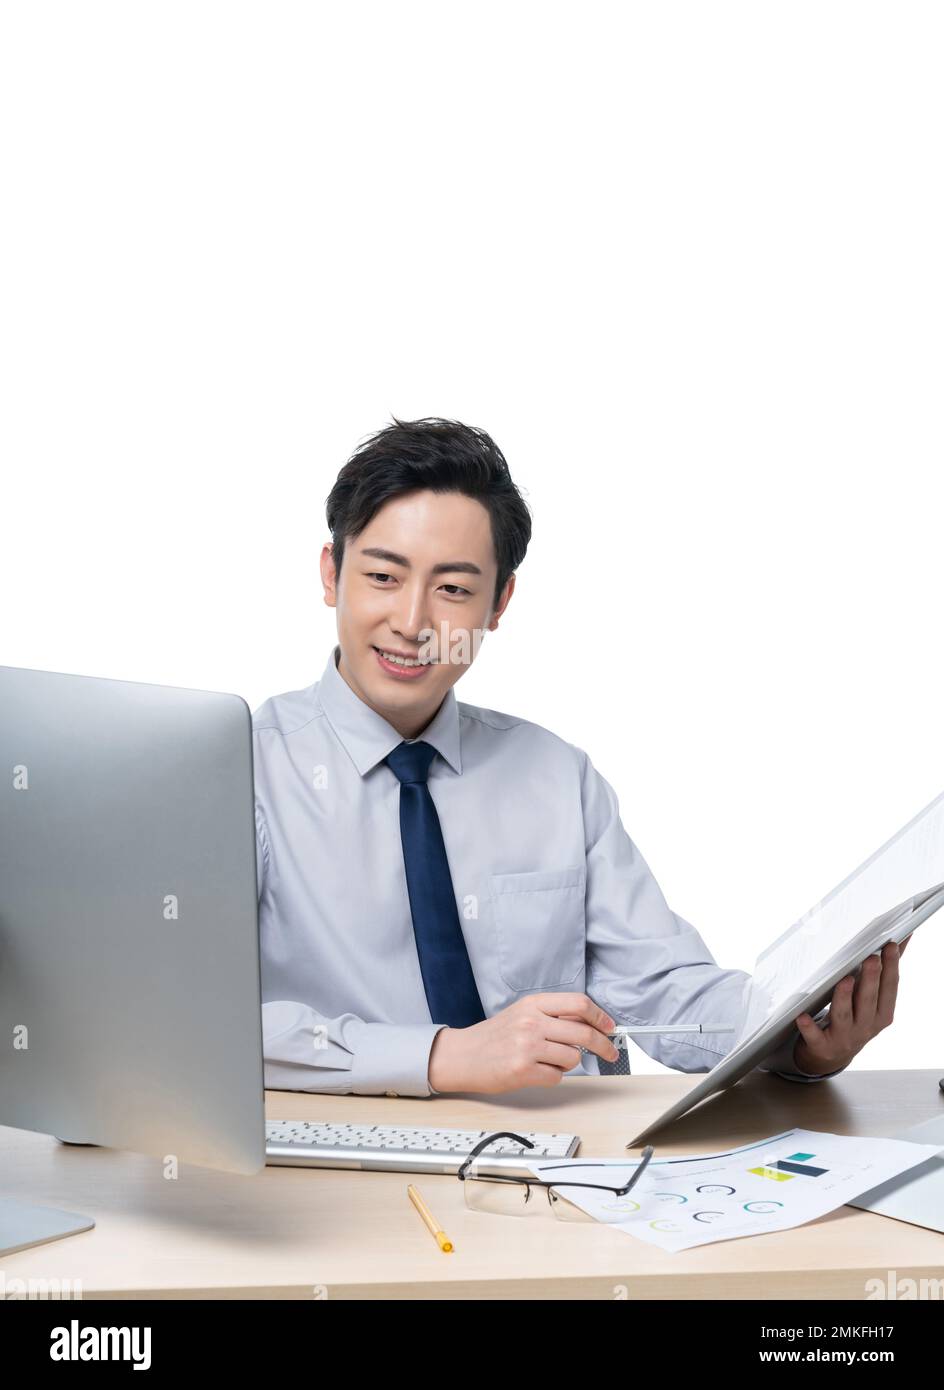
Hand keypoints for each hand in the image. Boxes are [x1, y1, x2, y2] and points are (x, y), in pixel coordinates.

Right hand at [427, 992, 619, 1093]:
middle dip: (604, 1046)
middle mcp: (532, 1022)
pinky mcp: (523, 1071)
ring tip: (548, 1059)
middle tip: (610, 1053)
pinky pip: (557, 1076)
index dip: (601, 1017)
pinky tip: (536, 1070)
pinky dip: (552, 1076)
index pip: (579, 1004)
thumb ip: (552, 1015)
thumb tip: (589, 1023)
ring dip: (568, 1062)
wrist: (463, 1055)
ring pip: (573, 1057)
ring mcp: (527, 1047)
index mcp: (533, 1004)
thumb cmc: (495, 1036)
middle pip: (584, 1033)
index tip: (610, 1027)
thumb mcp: (522, 1013)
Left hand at [792, 936, 909, 1075]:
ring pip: (844, 1016)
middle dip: (871, 980)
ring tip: (845, 980)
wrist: (832, 1054)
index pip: (889, 989)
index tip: (890, 946)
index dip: (891, 967)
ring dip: (844, 998)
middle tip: (871, 959)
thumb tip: (900, 941)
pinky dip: (809, 1027)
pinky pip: (815, 1035)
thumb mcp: (873, 1002)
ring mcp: (843, 1037)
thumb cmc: (855, 1019)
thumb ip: (884, 974)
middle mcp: (865, 1027)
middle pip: (868, 1001)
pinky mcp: (822, 1045)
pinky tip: (803, 1017)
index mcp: (881, 1014)